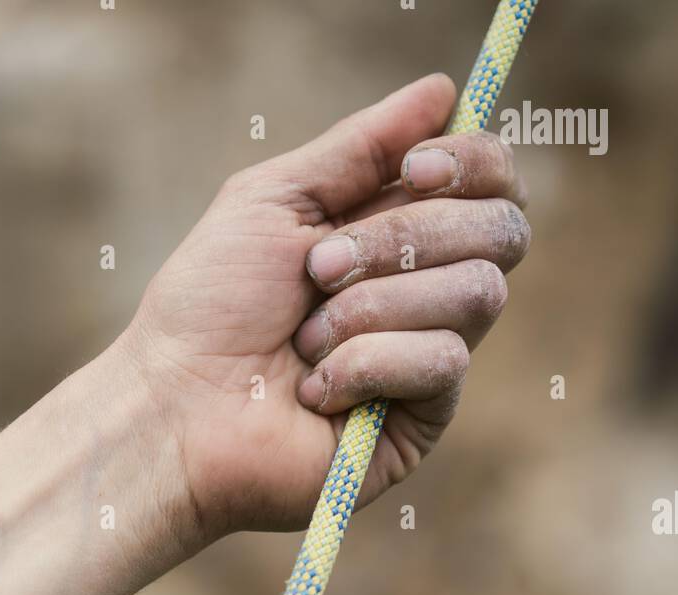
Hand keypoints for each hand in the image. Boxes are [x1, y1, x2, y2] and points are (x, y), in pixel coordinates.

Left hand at [121, 73, 529, 546]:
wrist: (178, 408)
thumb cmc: (210, 307)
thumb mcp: (275, 200)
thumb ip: (361, 146)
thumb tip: (446, 91)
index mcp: (397, 233)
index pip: (492, 184)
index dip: (474, 163)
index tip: (415, 168)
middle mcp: (427, 291)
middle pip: (500, 233)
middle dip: (404, 239)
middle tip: (319, 268)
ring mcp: (430, 359)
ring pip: (476, 295)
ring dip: (372, 306)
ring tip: (305, 339)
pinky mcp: (424, 420)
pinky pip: (443, 362)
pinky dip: (368, 363)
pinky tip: (316, 390)